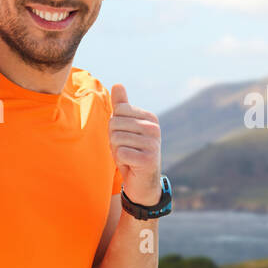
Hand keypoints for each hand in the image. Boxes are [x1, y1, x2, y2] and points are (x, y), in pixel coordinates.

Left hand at [108, 83, 161, 204]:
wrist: (143, 183)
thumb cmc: (132, 152)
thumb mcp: (126, 128)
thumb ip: (122, 106)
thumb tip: (118, 84)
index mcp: (150, 118)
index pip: (117, 111)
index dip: (114, 127)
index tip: (125, 138)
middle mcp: (154, 128)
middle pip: (114, 124)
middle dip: (113, 139)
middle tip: (125, 149)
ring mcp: (153, 144)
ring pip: (116, 139)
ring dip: (116, 151)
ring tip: (128, 157)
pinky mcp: (148, 159)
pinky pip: (120, 153)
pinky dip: (120, 161)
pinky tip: (130, 165)